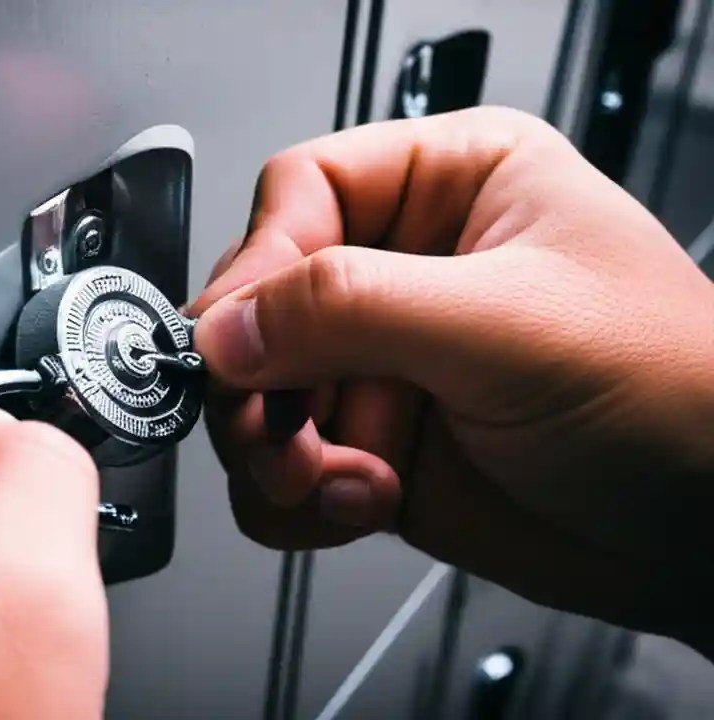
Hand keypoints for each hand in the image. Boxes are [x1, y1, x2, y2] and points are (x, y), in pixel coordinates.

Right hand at [190, 107, 713, 648]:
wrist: (708, 535)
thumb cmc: (676, 395)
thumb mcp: (510, 326)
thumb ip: (353, 310)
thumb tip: (227, 326)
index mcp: (450, 185)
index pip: (302, 193)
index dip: (260, 266)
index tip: (239, 339)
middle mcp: (404, 269)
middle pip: (260, 300)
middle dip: (256, 379)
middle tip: (276, 430)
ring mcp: (383, 363)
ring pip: (255, 392)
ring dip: (271, 450)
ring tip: (332, 479)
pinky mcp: (370, 443)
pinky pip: (280, 465)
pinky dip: (294, 499)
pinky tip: (359, 504)